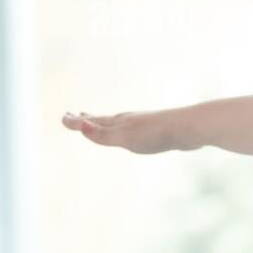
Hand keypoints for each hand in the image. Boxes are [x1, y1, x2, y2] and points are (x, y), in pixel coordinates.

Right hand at [60, 110, 193, 153]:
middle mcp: (129, 120)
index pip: (92, 122)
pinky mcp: (156, 130)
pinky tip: (131, 132)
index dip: (77, 122)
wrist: (190, 128)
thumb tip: (79, 126)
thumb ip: (103, 134)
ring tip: (97, 120)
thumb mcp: (125, 137)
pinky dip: (123, 129)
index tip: (63, 117)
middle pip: (103, 120)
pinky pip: (134, 129)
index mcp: (119, 122)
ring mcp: (143, 123)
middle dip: (87, 119)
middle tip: (75, 114)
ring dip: (104, 122)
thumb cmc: (157, 134)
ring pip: (118, 123)